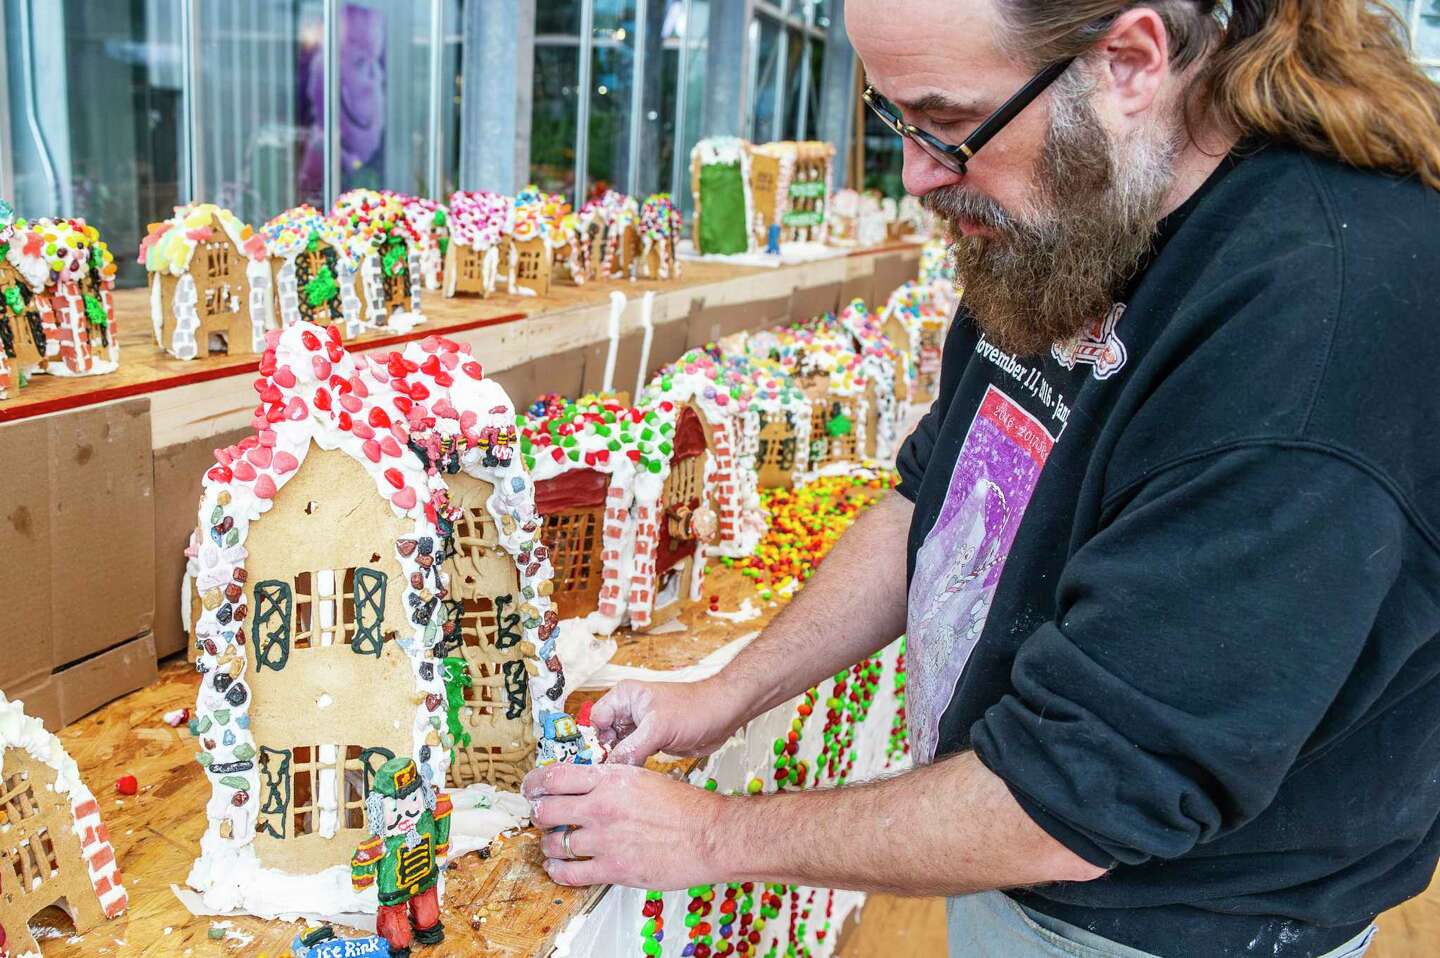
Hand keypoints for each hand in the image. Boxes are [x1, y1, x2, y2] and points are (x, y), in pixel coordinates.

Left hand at [522, 762, 727, 888]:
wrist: (710, 835)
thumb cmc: (686, 807)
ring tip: (553, 844)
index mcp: (610, 779)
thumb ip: (611, 780)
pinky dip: (558, 871)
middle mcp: (602, 807)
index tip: (531, 787)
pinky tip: (559, 868)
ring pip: (554, 843)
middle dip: (538, 814)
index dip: (535, 783)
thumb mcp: (644, 777)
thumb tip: (586, 783)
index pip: (555, 776)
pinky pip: (569, 873)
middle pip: (546, 810)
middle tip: (539, 816)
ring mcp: (604, 840)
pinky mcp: (612, 869)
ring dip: (549, 844)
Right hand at [590, 677, 750, 765]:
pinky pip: (632, 756)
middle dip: (606, 756)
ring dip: (620, 763)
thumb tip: (611, 768)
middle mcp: (628, 711)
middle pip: (603, 737)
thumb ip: (631, 748)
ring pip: (617, 749)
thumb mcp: (658, 728)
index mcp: (624, 697)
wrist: (723, 716)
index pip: (595, 721)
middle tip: (608, 776)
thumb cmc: (696, 709)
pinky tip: (634, 777)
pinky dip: (632, 766)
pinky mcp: (650, 741)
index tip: (597, 764)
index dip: (595, 742)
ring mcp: (639, 727)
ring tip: (621, 779)